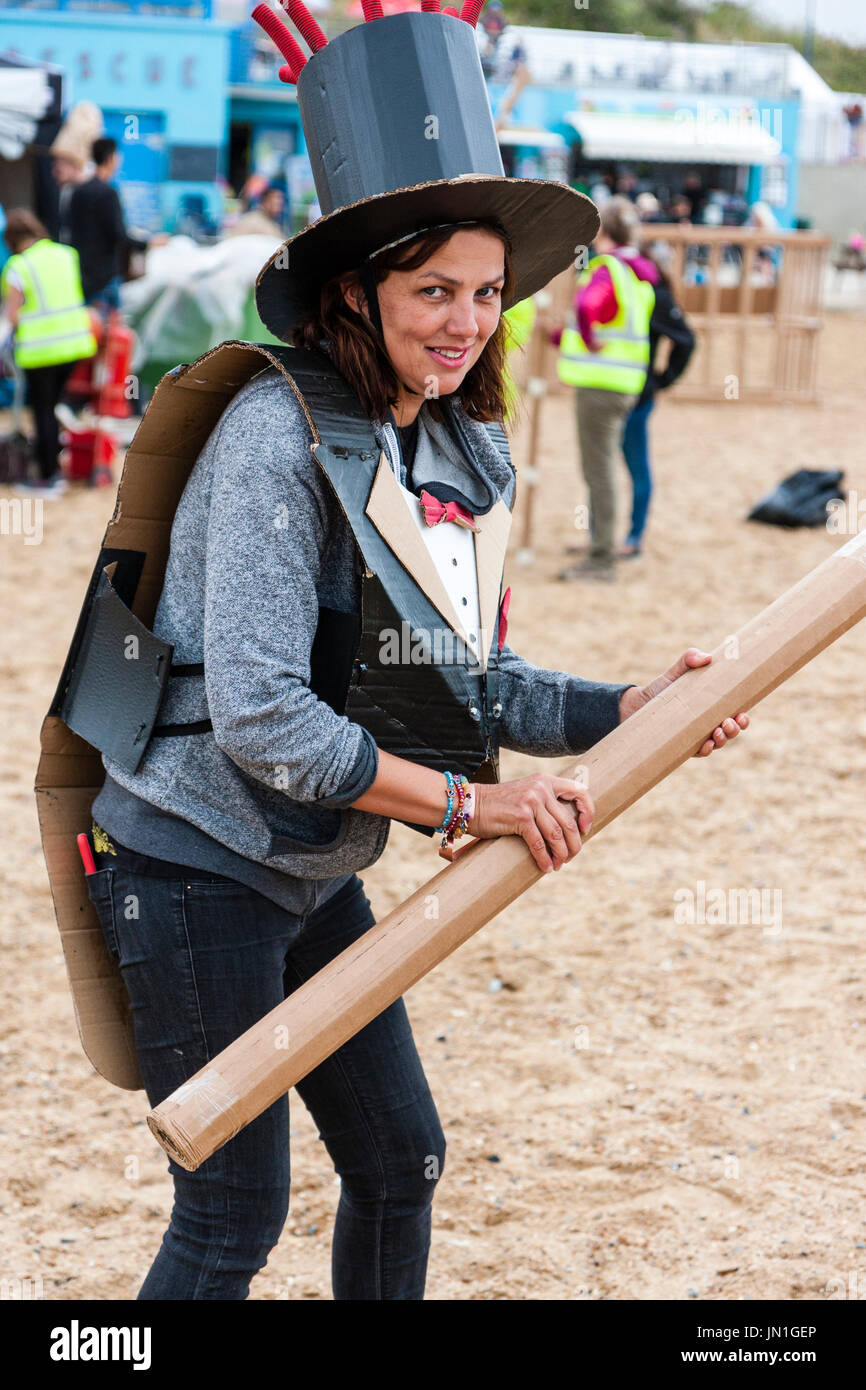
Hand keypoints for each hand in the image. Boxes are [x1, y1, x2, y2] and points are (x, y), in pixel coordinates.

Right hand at [468, 774, 593, 874]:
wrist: (469, 804)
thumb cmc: (497, 805)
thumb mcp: (525, 794)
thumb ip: (544, 803)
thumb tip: (565, 829)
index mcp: (545, 781)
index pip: (580, 792)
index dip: (588, 812)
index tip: (584, 830)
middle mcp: (541, 788)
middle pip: (568, 822)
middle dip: (573, 844)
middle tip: (569, 858)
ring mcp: (531, 801)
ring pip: (556, 834)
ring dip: (561, 854)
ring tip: (558, 865)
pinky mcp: (520, 816)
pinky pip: (539, 843)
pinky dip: (544, 858)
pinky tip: (546, 867)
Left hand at [618, 648, 749, 756]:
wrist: (637, 704)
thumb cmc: (662, 687)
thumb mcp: (677, 670)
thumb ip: (690, 658)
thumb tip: (706, 658)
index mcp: (713, 706)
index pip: (735, 714)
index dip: (744, 717)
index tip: (743, 714)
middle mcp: (708, 723)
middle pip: (731, 731)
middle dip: (735, 729)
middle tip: (728, 722)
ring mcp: (696, 735)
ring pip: (718, 743)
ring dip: (723, 740)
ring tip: (718, 732)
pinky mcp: (682, 745)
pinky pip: (698, 752)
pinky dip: (705, 750)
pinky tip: (705, 745)